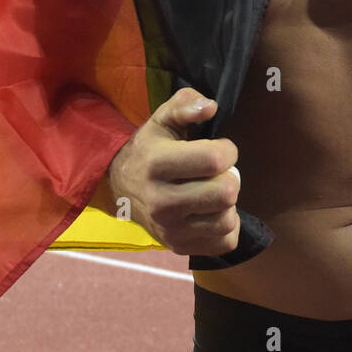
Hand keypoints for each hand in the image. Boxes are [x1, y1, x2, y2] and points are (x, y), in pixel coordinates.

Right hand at [107, 88, 240, 257]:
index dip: (228, 150)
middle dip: (229, 178)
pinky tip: (211, 212)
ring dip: (228, 204)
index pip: (214, 160)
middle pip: (226, 193)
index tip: (219, 149)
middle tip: (216, 173)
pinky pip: (224, 243)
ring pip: (227, 220)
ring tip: (212, 192)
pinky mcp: (178, 247)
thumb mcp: (163, 119)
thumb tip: (210, 108)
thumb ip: (186, 104)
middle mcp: (161, 202)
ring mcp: (169, 229)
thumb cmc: (151, 148)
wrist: (121, 187)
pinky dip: (226, 227)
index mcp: (157, 164)